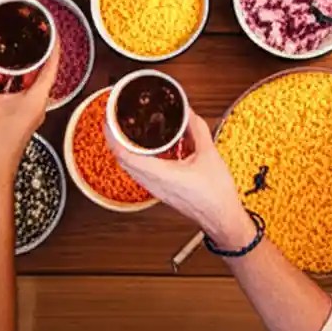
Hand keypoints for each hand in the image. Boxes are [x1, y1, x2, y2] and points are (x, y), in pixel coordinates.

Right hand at [0, 35, 58, 180]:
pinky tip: (1, 74)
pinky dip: (16, 79)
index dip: (53, 43)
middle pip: (44, 70)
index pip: (52, 64)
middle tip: (30, 31)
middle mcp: (38, 104)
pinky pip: (24, 91)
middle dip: (37, 50)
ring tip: (15, 46)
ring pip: (33, 81)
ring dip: (26, 65)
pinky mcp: (22, 116)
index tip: (51, 26)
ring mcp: (31, 111)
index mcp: (36, 99)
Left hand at [107, 111, 253, 247]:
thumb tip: (187, 112)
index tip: (109, 119)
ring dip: (124, 148)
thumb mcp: (209, 155)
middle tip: (114, 119)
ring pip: (129, 167)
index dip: (113, 135)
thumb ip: (197, 129)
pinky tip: (144, 148)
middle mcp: (153, 184)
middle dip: (114, 138)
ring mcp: (155, 189)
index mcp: (161, 175)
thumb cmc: (216, 195)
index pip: (125, 155)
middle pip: (122, 160)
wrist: (222, 218)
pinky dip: (136, 157)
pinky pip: (139, 172)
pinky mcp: (160, 191)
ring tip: (124, 130)